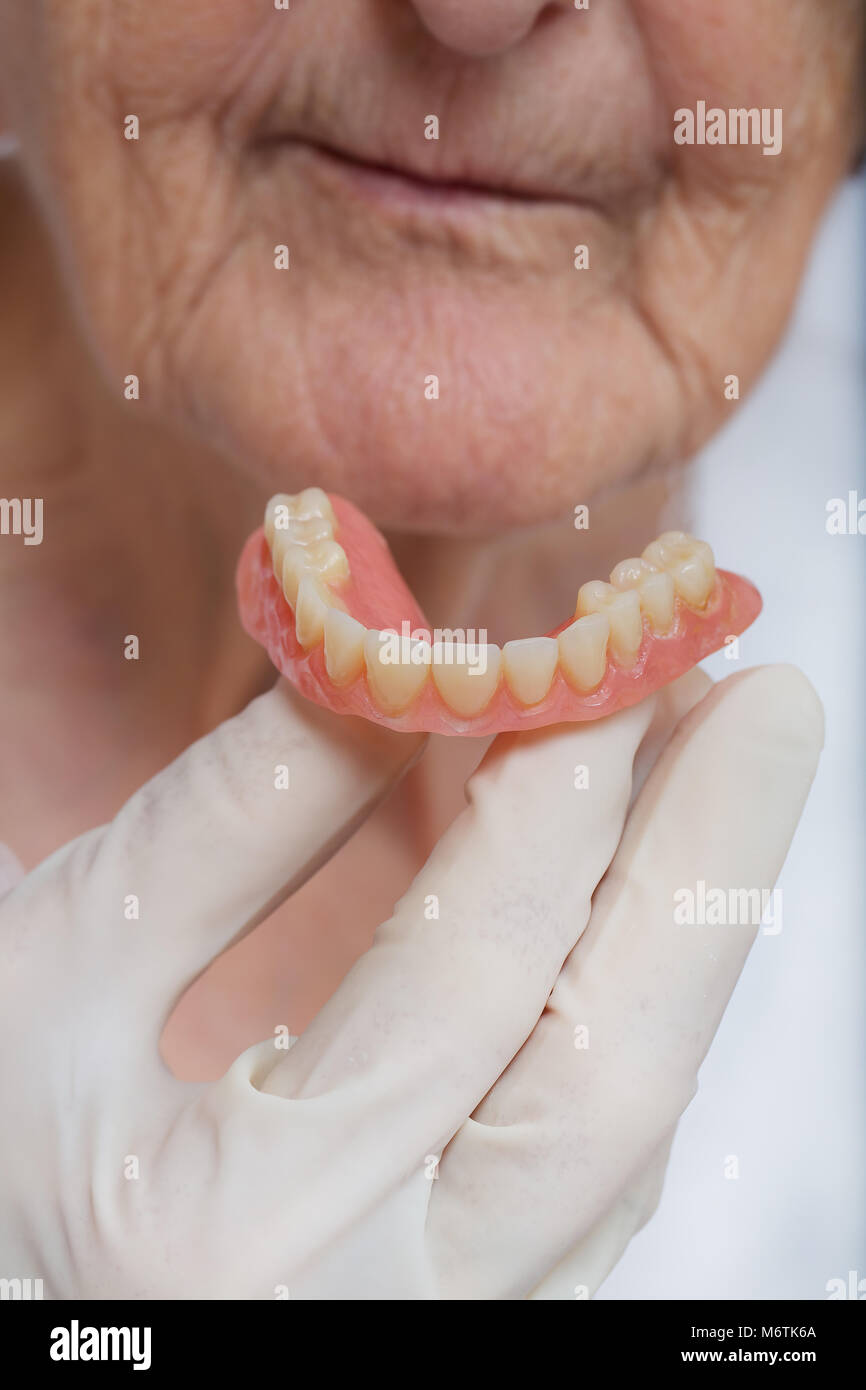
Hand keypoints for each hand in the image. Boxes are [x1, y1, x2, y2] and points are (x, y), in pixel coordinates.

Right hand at [0, 665, 821, 1298]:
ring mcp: (445, 1339)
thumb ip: (229, 826)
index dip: (555, 788)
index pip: (461, 969)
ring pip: (626, 1139)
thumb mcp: (56, 971)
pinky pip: (595, 1181)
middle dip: (704, 861)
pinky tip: (643, 920)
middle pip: (608, 1076)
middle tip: (764, 696)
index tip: (615, 652)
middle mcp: (375, 1316)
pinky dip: (635, 1027)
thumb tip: (390, 676)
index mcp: (236, 1230)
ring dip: (686, 939)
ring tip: (717, 776)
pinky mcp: (473, 1321)